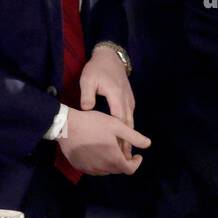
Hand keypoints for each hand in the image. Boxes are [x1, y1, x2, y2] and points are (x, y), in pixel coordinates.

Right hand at [60, 107, 149, 174]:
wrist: (66, 126)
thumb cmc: (93, 123)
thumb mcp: (116, 126)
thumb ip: (134, 137)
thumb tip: (148, 144)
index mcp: (113, 159)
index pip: (130, 169)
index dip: (136, 163)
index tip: (138, 155)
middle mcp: (102, 168)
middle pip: (118, 170)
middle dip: (124, 162)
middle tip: (124, 150)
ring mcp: (89, 168)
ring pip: (106, 170)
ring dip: (112, 163)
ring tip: (111, 149)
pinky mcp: (80, 166)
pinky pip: (94, 168)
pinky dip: (100, 163)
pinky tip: (97, 151)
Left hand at [80, 45, 135, 161]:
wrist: (110, 58)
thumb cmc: (97, 69)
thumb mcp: (87, 79)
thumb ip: (87, 95)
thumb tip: (86, 110)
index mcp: (116, 96)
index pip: (119, 119)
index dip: (120, 136)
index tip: (118, 150)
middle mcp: (126, 100)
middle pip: (129, 124)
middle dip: (128, 142)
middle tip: (126, 159)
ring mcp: (129, 101)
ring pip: (131, 122)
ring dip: (130, 138)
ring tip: (127, 154)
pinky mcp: (129, 101)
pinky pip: (130, 118)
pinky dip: (129, 130)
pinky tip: (125, 139)